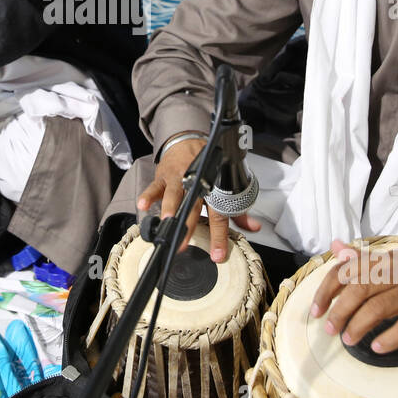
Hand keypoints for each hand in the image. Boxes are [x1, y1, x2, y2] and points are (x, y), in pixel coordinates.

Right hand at [136, 135, 262, 263]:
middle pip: (194, 208)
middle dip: (189, 226)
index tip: (217, 255)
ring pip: (174, 195)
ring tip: (166, 222)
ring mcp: (178, 179)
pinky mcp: (163, 176)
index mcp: (214, 190)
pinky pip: (154, 187)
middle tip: (184, 244)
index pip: (219, 216)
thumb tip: (254, 228)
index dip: (219, 236)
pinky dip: (147, 196)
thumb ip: (238, 211)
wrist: (189, 142)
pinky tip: (143, 205)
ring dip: (169, 208)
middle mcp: (196, 185)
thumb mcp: (225, 187)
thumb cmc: (208, 168)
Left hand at [309, 239, 397, 354]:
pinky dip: (390, 337)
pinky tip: (377, 347)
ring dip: (359, 325)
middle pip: (360, 289)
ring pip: (380, 306)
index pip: (347, 271)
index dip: (327, 291)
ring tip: (348, 340)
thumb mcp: (392, 264)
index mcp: (385, 260)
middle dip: (340, 310)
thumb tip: (336, 247)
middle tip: (330, 330)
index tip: (316, 312)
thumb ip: (363, 259)